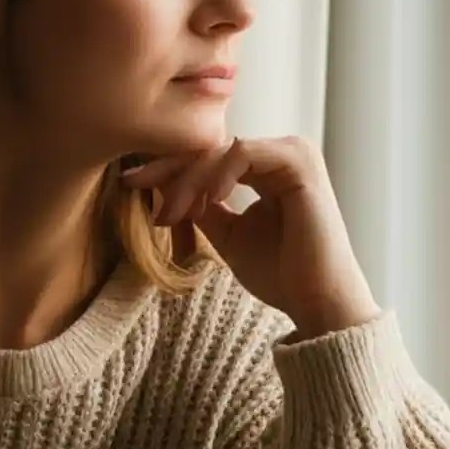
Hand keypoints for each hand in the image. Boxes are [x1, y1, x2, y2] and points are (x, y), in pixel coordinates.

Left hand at [122, 137, 381, 338]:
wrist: (317, 301)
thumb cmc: (281, 274)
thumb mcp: (227, 235)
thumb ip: (201, 206)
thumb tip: (164, 185)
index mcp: (268, 167)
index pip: (209, 156)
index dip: (169, 168)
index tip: (131, 183)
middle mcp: (282, 152)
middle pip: (212, 146)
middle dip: (169, 168)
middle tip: (134, 185)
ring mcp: (294, 153)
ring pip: (222, 150)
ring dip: (188, 179)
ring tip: (171, 213)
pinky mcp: (299, 162)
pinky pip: (243, 154)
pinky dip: (216, 175)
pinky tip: (205, 202)